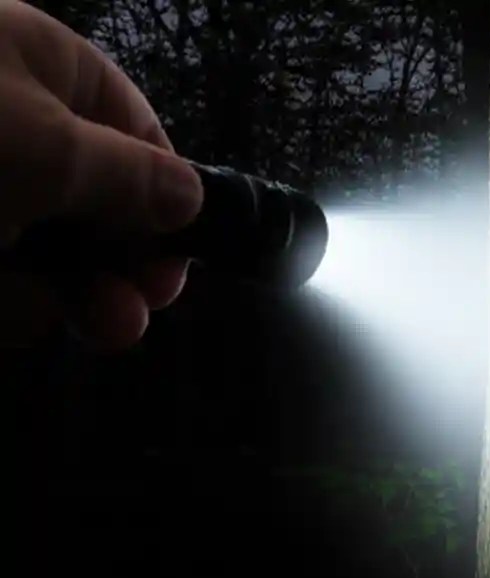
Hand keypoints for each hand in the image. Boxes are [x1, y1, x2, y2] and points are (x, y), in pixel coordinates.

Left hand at [0, 0, 202, 351]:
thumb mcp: (44, 149)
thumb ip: (131, 177)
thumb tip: (191, 196)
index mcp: (35, 62)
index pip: (131, 124)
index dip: (167, 191)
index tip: (185, 250)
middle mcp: (5, 118)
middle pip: (94, 198)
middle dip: (122, 261)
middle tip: (139, 307)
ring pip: (46, 247)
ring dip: (73, 295)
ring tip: (87, 324)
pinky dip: (10, 300)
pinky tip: (10, 314)